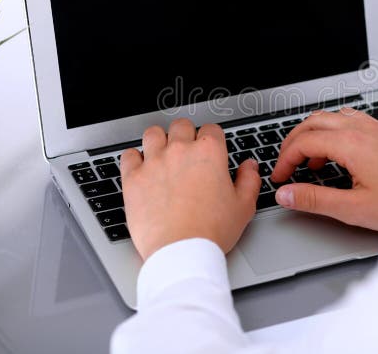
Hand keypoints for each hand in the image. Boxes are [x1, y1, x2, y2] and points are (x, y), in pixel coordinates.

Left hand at [120, 119, 260, 260]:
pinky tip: (141, 167)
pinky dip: (134, 158)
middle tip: (186, 151)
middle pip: (181, 126)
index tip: (210, 149)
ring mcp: (154, 162)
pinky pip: (128, 155)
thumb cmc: (211, 231)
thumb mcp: (244, 206)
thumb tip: (249, 166)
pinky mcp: (133, 179)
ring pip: (153, 134)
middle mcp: (180, 151)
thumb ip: (249, 180)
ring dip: (159, 140)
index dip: (212, 139)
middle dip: (185, 135)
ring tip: (162, 154)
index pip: (211, 129)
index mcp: (209, 153)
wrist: (181, 252)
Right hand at [270, 108, 377, 231]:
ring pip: (334, 117)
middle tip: (287, 165)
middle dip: (294, 142)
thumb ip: (315, 200)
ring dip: (316, 134)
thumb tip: (286, 195)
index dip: (284, 160)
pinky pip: (354, 120)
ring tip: (312, 162)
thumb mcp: (356, 209)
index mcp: (352, 144)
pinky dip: (337, 132)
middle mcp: (364, 129)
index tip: (281, 179)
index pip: (304, 142)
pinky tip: (342, 154)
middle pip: (314, 122)